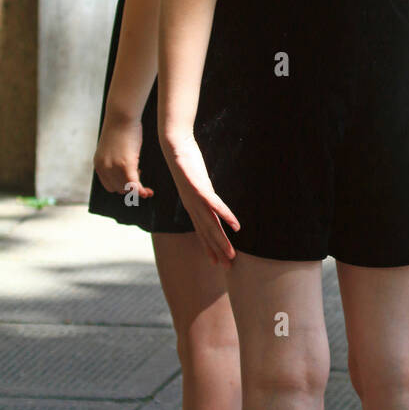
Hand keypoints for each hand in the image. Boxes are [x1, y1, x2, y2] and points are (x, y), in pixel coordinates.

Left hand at [93, 115, 153, 200]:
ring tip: (146, 189)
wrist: (121, 115)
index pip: (109, 186)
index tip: (130, 182)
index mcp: (98, 164)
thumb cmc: (120, 127)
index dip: (121, 186)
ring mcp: (114, 167)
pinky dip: (140, 191)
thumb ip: (113, 160)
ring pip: (126, 188)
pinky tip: (147, 192)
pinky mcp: (126, 164)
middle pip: (118, 189)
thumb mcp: (112, 148)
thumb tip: (125, 170)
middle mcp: (104, 168)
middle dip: (129, 188)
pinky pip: (133, 184)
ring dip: (137, 191)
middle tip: (141, 180)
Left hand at [159, 130, 240, 267]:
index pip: (201, 230)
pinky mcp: (198, 186)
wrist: (173, 144)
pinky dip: (224, 215)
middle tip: (228, 266)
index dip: (208, 246)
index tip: (216, 262)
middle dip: (218, 250)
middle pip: (207, 231)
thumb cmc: (183, 159)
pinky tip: (235, 224)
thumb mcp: (193, 178)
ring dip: (220, 240)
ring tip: (231, 254)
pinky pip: (214, 204)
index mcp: (191, 204)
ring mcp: (195, 196)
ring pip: (210, 223)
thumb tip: (207, 196)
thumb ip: (201, 189)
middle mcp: (192, 204)